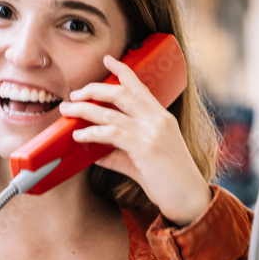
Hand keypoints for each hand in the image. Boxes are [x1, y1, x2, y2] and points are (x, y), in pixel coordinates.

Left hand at [59, 54, 212, 225]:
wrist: (190, 199)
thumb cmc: (171, 183)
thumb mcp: (144, 163)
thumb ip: (120, 155)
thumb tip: (97, 153)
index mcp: (162, 118)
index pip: (140, 87)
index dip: (122, 71)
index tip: (107, 60)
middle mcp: (158, 120)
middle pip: (121, 93)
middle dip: (94, 90)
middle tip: (75, 94)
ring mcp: (152, 133)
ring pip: (111, 112)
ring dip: (85, 109)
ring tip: (67, 110)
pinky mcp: (145, 148)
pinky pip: (112, 134)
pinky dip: (92, 132)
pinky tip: (79, 135)